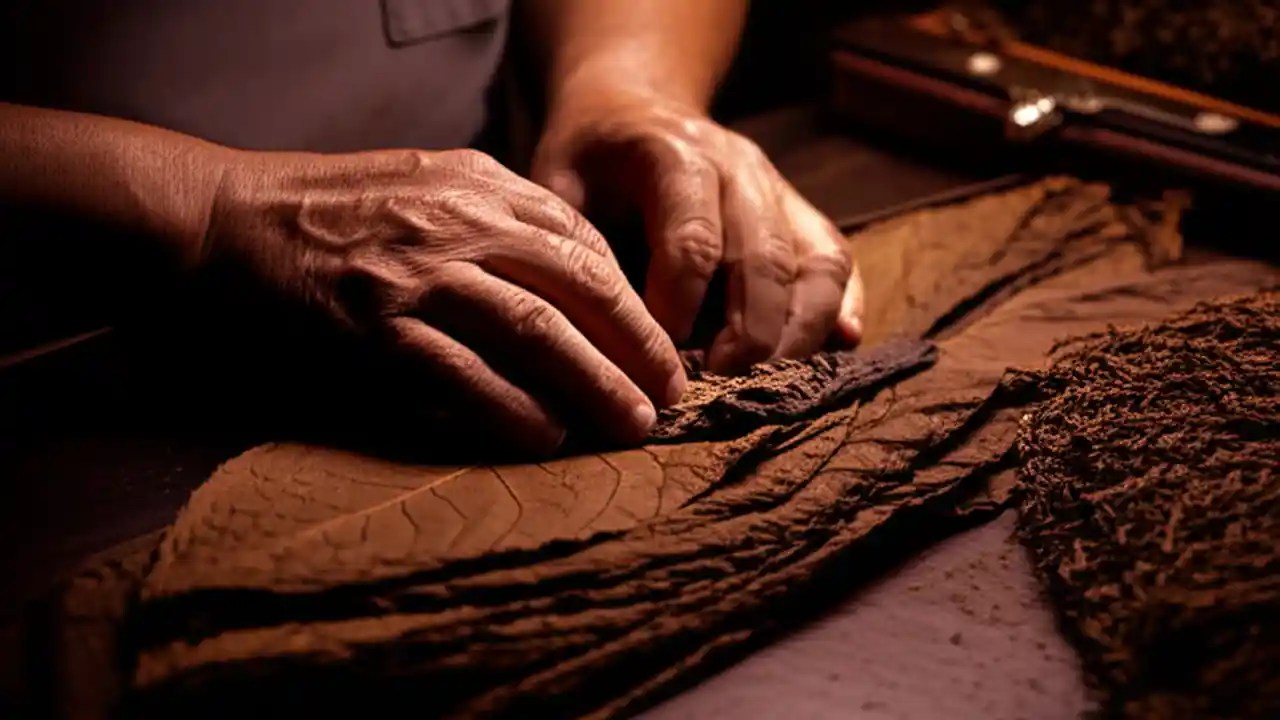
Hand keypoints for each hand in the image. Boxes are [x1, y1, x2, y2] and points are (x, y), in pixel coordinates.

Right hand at [199, 148, 685, 453]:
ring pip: (536, 334)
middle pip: (578, 288)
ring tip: (633, 425)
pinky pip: (465, 378)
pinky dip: (513, 411)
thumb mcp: (421, 182)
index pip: (581, 244)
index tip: (656, 344)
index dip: (629, 301)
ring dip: (595, 384)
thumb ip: (493, 213)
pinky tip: (547, 438)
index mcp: (477, 185)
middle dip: (636, 345)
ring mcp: (419, 278)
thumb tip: (567, 271)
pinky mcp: (377, 333)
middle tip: (672, 392)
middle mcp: (459, 225)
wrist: (219, 222)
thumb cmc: (323, 208)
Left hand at [532, 89, 863, 374]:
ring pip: (819, 262)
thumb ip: (576, 251)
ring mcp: (779, 189)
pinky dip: (844, 307)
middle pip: (765, 259)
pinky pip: (840, 261)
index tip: (657, 361)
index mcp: (674, 154)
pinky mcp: (802, 212)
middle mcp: (740, 168)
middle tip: (715, 387)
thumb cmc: (588, 162)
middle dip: (746, 335)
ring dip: (799, 332)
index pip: (692, 239)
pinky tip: (837, 347)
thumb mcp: (555, 187)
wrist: (633, 108)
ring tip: (767, 383)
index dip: (678, 308)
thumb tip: (599, 338)